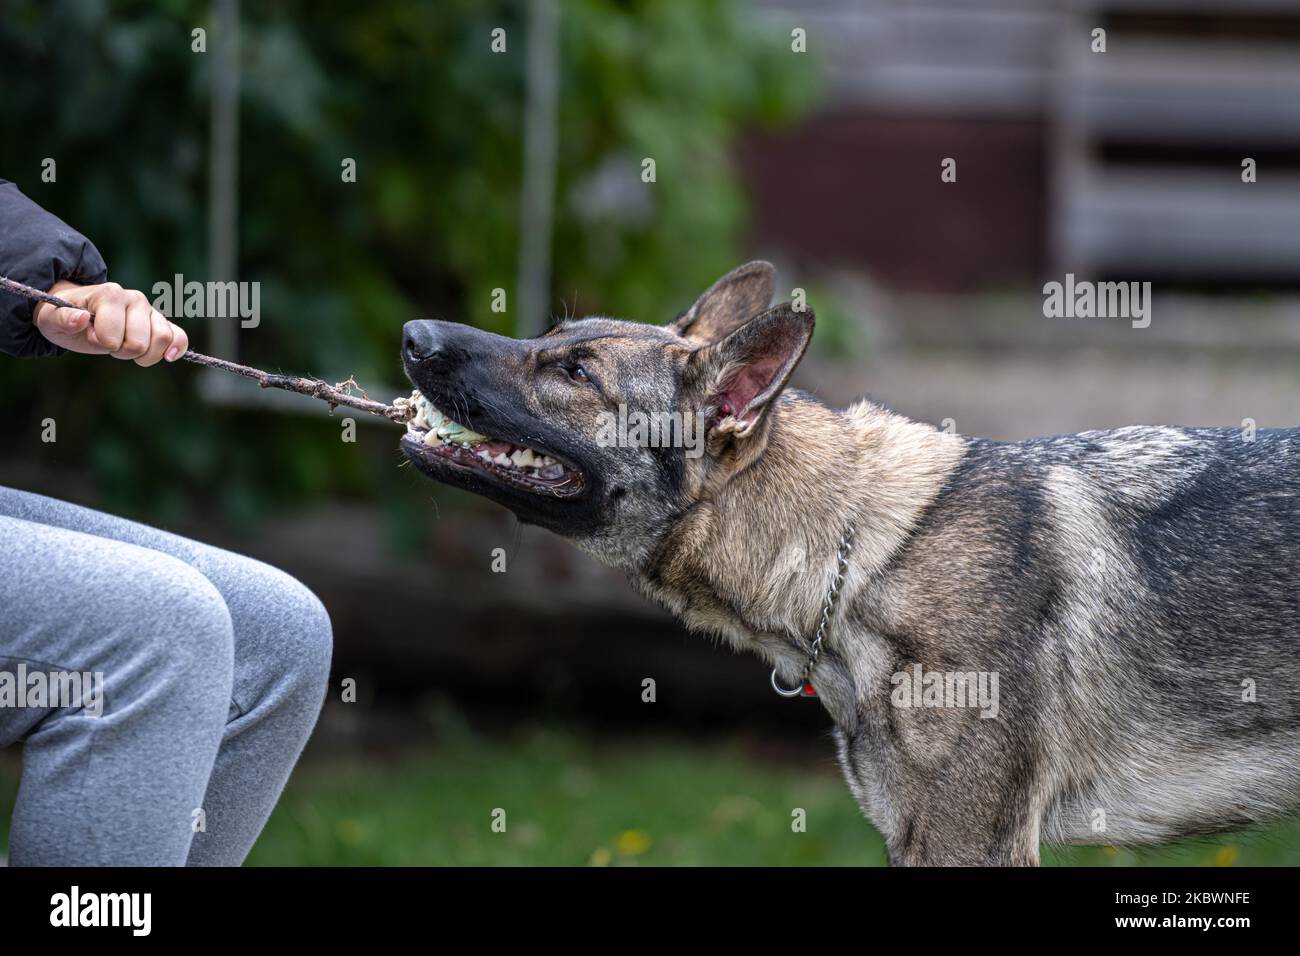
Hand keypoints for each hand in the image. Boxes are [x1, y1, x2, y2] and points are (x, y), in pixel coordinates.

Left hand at [33, 280, 188, 365]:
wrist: (78, 311)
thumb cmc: (64, 316)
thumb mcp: (51, 318)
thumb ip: (62, 318)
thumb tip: (81, 318)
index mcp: (110, 294)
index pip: (113, 334)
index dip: (100, 342)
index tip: (90, 334)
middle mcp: (135, 299)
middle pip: (139, 341)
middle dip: (121, 352)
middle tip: (108, 344)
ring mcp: (150, 310)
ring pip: (162, 339)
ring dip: (144, 355)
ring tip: (127, 349)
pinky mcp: (160, 323)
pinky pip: (178, 336)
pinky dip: (176, 349)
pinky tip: (167, 357)